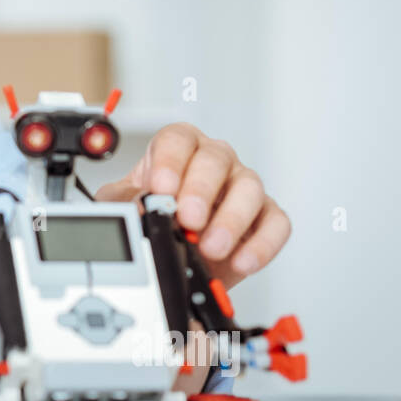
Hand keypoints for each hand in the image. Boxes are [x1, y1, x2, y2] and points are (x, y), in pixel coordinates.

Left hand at [95, 123, 290, 288]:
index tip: (161, 187)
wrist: (174, 252)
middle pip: (216, 159)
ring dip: (232, 220)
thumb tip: (133, 209)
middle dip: (201, 190)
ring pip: (249, 188)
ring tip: (211, 248)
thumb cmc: (153, 215)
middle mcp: (214, 162)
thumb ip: (125, 201)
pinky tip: (241, 261)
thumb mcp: (126, 205)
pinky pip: (275, 224)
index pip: (178, 140)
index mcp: (178, 149)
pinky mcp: (264, 217)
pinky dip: (262, 244)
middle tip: (188, 219)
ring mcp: (242, 187)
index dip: (170, 161)